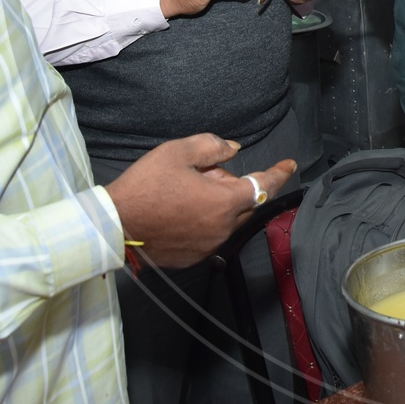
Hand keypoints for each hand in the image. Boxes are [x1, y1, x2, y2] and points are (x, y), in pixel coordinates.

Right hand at [105, 134, 296, 268]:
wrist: (114, 226)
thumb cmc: (145, 186)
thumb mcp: (177, 152)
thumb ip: (211, 146)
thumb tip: (232, 149)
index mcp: (224, 202)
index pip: (263, 185)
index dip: (279, 173)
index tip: (290, 164)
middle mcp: (222, 228)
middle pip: (243, 203)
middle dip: (231, 185)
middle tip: (202, 173)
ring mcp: (208, 246)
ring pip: (226, 219)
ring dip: (217, 203)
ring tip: (184, 191)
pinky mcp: (193, 257)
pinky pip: (210, 234)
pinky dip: (204, 220)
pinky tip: (179, 210)